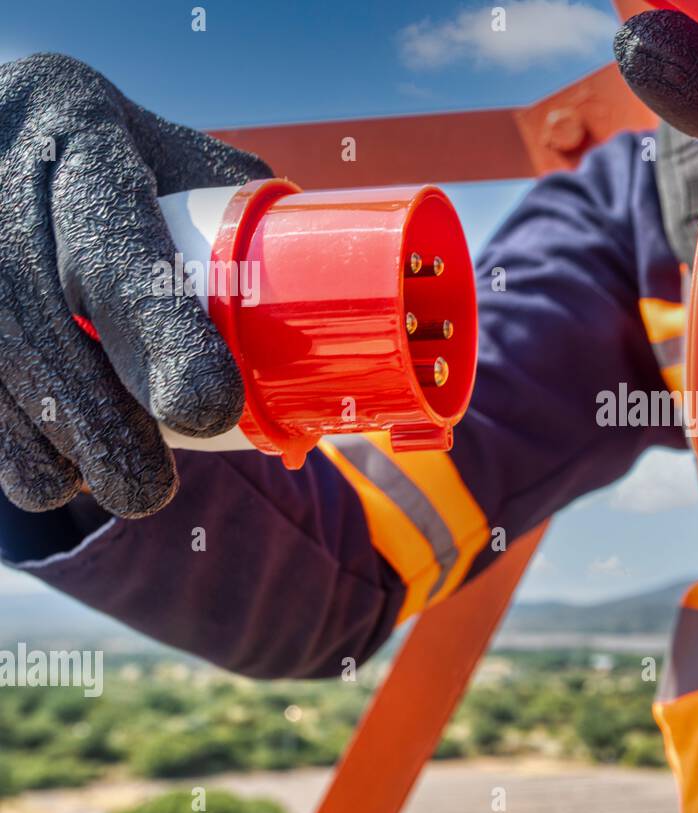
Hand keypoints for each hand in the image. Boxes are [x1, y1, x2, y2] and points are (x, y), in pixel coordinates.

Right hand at [0, 53, 270, 517]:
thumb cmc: (131, 160)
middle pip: (35, 314)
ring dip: (48, 444)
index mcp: (76, 122)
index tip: (209, 414)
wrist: (9, 129)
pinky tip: (47, 475)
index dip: (158, 337)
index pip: (113, 242)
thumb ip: (254, 219)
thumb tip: (349, 310)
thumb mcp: (189, 159)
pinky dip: (6, 441)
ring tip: (114, 490)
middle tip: (148, 491)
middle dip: (97, 420)